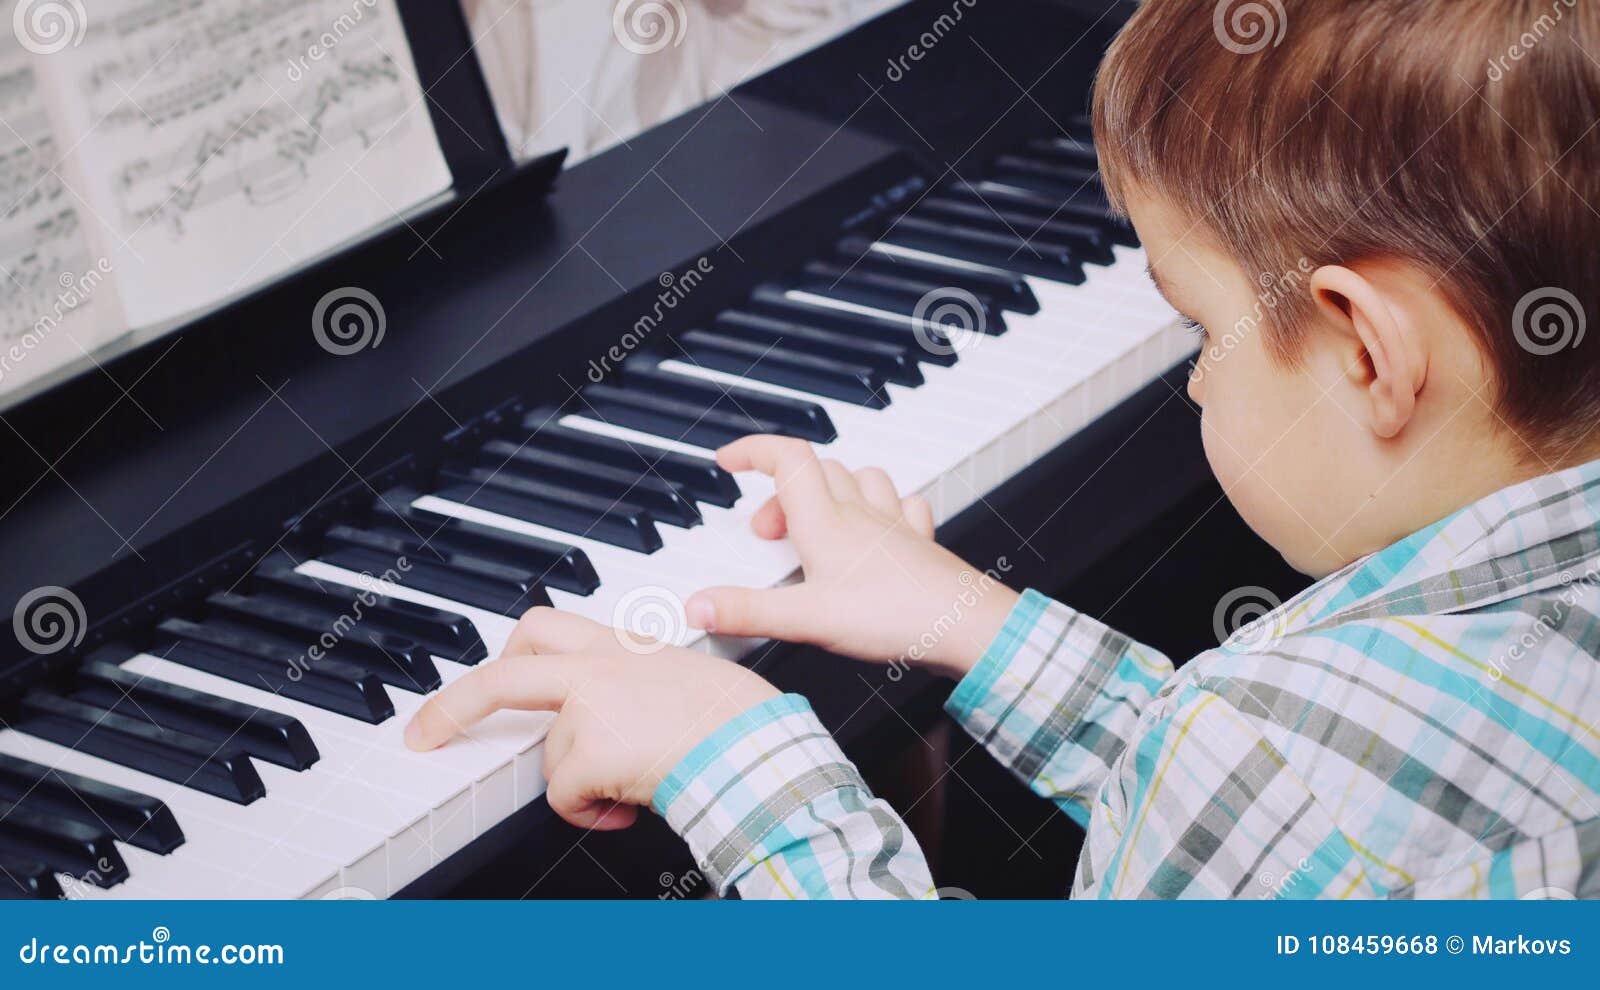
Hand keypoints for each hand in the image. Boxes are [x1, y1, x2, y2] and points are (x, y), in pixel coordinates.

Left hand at [404, 608, 778, 828]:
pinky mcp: (588, 750)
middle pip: (503, 674)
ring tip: (633, 784)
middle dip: (453, 705)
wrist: (758, 744)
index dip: (508, 653)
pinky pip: (563, 796)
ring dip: (581, 783)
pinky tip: (628, 808)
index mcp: (622, 644)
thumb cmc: (738, 720)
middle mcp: (599, 665)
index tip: (484, 670)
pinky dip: (590, 813)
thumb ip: (633, 686)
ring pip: (550, 758)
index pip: (545, 630)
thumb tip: (607, 725)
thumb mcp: (681, 679)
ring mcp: (589, 705)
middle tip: (424, 735)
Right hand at [685, 435, 1018, 677]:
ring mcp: (893, 526)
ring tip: (814, 523)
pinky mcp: (919, 543)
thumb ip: (748, 612)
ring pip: (860, 478)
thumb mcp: (807, 620)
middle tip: (765, 532)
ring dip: (831, 488)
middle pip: (817, 469)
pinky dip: (883, 506)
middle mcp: (860, 514)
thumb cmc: (895, 616)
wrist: (966, 625)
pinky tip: (879, 526)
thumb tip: (695, 606)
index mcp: (827, 523)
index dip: (754, 450)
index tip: (729, 460)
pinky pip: (902, 504)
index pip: (788, 458)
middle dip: (781, 488)